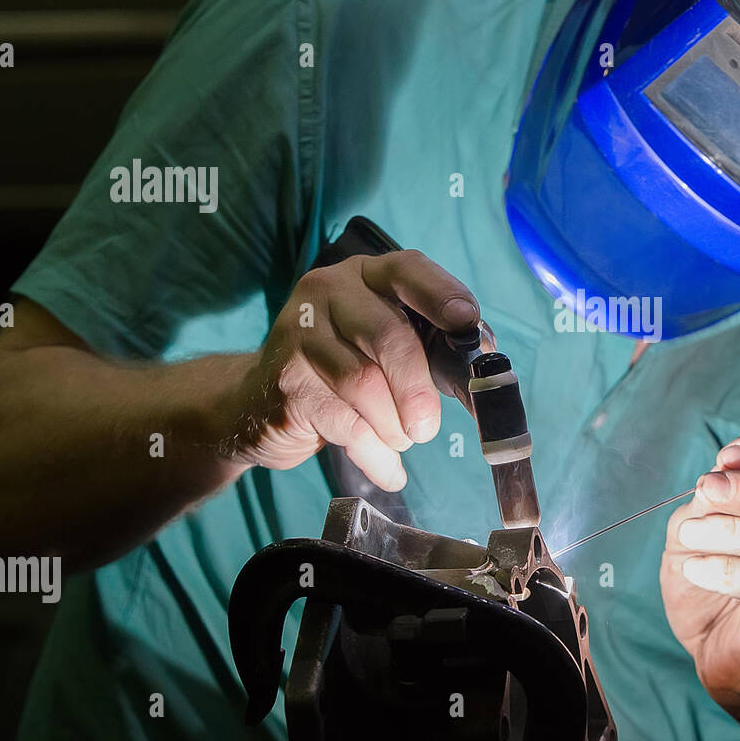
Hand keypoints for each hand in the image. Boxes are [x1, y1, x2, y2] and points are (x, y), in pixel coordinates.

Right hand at [232, 250, 481, 489]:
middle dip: (417, 388)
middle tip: (429, 426)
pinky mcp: (286, 381)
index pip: (406, 270)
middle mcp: (327, 292)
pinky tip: (389, 469)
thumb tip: (482, 362)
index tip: (467, 321)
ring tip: (402, 439)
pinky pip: (343, 422)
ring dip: (393, 425)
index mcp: (365, 276)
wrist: (257, 402)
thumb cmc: (342, 369)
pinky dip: (375, 453)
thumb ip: (431, 346)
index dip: (440, 294)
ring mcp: (300, 334)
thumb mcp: (385, 345)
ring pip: (363, 383)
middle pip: (387, 336)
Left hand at [660, 426, 739, 713]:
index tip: (726, 458)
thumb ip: (711, 500)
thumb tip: (719, 476)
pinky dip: (729, 571)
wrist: (720, 650)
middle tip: (704, 492)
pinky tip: (698, 570)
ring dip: (730, 532)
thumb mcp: (698, 527)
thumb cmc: (713, 579)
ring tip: (689, 539)